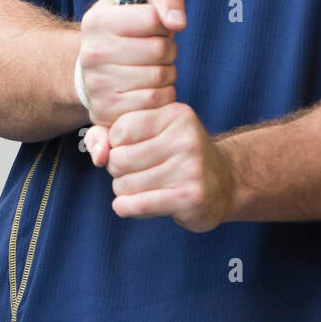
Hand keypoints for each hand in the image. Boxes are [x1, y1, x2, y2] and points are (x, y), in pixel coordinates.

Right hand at [77, 0, 184, 150]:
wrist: (97, 66)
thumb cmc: (127, 30)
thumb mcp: (143, 1)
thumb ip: (167, 0)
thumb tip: (177, 23)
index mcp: (97, 21)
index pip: (152, 18)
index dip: (161, 23)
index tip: (153, 27)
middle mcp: (92, 53)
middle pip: (159, 49)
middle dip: (168, 49)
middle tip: (157, 51)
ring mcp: (97, 85)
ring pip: (159, 77)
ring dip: (167, 72)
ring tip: (153, 67)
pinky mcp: (106, 111)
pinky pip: (154, 103)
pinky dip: (163, 95)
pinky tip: (151, 87)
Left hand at [84, 103, 235, 233]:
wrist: (222, 184)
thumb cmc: (176, 155)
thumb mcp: (151, 132)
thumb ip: (111, 134)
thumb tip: (98, 155)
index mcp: (176, 113)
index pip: (120, 129)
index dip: (115, 145)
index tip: (129, 150)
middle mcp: (186, 137)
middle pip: (119, 158)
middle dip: (117, 170)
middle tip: (133, 172)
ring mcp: (190, 167)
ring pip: (125, 184)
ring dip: (124, 190)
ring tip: (141, 187)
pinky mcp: (190, 197)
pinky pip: (138, 204)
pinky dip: (125, 207)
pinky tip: (128, 205)